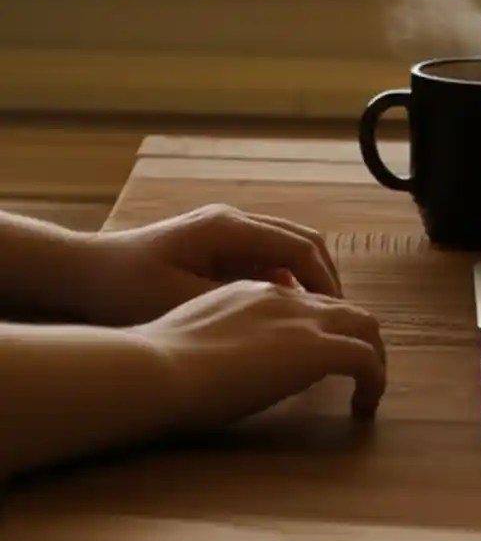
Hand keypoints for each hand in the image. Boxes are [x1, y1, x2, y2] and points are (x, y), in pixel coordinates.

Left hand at [79, 204, 341, 325]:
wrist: (82, 271)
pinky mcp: (219, 245)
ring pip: (288, 248)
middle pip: (303, 241)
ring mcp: (227, 230)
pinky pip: (268, 258)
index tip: (338, 316)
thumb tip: (289, 309)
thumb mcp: (181, 300)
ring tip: (318, 319)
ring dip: (308, 280)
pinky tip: (284, 314)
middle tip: (338, 318)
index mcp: (228, 228)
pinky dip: (286, 282)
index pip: (300, 248)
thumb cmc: (124, 288)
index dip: (326, 282)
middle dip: (327, 279)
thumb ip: (238, 301)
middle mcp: (234, 221)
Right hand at [133, 279, 385, 421]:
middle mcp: (284, 298)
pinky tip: (363, 407)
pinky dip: (375, 381)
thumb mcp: (196, 340)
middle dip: (359, 339)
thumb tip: (236, 362)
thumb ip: (224, 340)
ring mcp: (303, 321)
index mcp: (252, 292)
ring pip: (365, 326)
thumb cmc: (158, 364)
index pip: (305, 302)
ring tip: (368, 390)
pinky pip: (367, 360)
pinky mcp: (316, 349)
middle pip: (345, 309)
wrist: (157, 368)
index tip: (318, 359)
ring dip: (373, 358)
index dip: (321, 329)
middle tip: (359, 373)